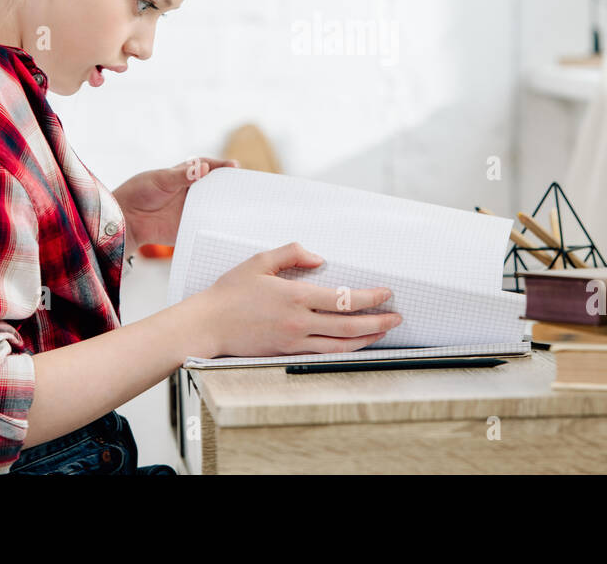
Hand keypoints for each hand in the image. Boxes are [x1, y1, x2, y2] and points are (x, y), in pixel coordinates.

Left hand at [113, 157, 236, 247]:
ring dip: (226, 207)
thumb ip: (181, 176)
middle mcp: (191, 192)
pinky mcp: (187, 227)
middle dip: (230, 187)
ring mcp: (190, 210)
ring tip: (242, 207)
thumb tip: (203, 168)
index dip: (222, 166)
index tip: (234, 166)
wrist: (124, 219)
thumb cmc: (139, 193)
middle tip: (245, 187)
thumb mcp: (160, 180)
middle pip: (216, 188)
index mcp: (185, 175)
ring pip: (214, 207)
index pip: (208, 168)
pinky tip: (227, 226)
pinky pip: (204, 226)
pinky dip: (215, 226)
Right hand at [193, 242, 401, 357]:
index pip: (344, 299)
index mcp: (295, 297)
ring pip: (340, 345)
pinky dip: (345, 350)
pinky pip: (324, 354)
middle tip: (398, 317)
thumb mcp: (259, 261)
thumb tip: (319, 258)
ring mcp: (294, 341)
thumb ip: (292, 254)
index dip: (370, 297)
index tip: (387, 293)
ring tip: (384, 331)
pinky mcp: (287, 353)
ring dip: (367, 339)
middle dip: (379, 321)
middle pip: (349, 326)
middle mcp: (299, 322)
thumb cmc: (230, 292)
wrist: (208, 325)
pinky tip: (355, 345)